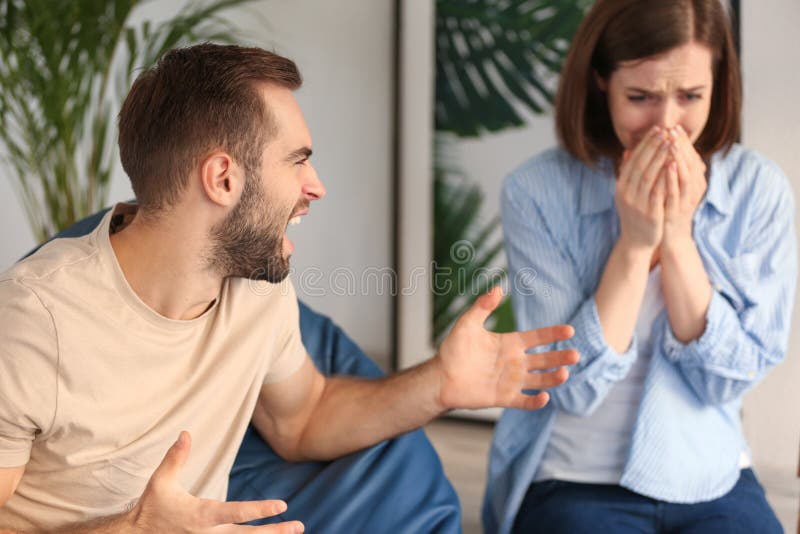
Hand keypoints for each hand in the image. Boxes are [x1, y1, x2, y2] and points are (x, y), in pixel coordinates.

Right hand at [127, 432, 302, 532]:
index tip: (282, 505)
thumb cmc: (152, 508)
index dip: (260, 510)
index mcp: (201, 515)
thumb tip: (185, 433)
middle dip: (274, 532)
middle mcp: (209, 533)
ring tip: (294, 531)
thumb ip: (176, 458)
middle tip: (298, 525)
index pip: (236, 512)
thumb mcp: (161, 481)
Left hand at [435, 287, 577, 410]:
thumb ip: (483, 307)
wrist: (440, 377)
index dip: (553, 334)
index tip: (570, 330)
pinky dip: (535, 401)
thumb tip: (497, 288)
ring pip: (539, 380)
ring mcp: (511, 381)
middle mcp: (515, 362)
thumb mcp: (467, 324)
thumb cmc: (453, 350)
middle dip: (560, 357)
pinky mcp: (504, 398)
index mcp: (510, 344)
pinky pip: (524, 400)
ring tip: (564, 374)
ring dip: (553, 378)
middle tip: (575, 355)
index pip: (537, 338)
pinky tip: (544, 397)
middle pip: (544, 360)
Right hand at [616, 126, 671, 252]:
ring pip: (649, 176)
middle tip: (665, 131)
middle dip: (653, 147)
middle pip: (641, 166)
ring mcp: (637, 204)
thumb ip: (627, 173)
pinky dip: (665, 178)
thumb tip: (627, 151)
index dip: (645, 145)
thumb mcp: (628, 193)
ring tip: (671, 143)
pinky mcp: (650, 214)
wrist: (636, 241)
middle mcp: (627, 194)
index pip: (633, 161)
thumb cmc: (635, 214)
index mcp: (621, 187)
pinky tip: (673, 165)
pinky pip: (658, 192)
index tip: (656, 130)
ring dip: (660, 158)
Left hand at [663, 125, 706, 246]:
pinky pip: (677, 191)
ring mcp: (687, 200)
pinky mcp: (678, 210)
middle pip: (690, 163)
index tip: (674, 127)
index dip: (683, 142)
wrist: (670, 236)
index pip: (690, 157)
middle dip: (682, 145)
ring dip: (680, 158)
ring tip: (672, 142)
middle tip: (674, 129)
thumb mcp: (672, 186)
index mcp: (694, 182)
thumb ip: (673, 168)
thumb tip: (669, 148)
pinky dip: (673, 177)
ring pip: (686, 175)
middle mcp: (694, 189)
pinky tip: (669, 165)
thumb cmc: (670, 207)